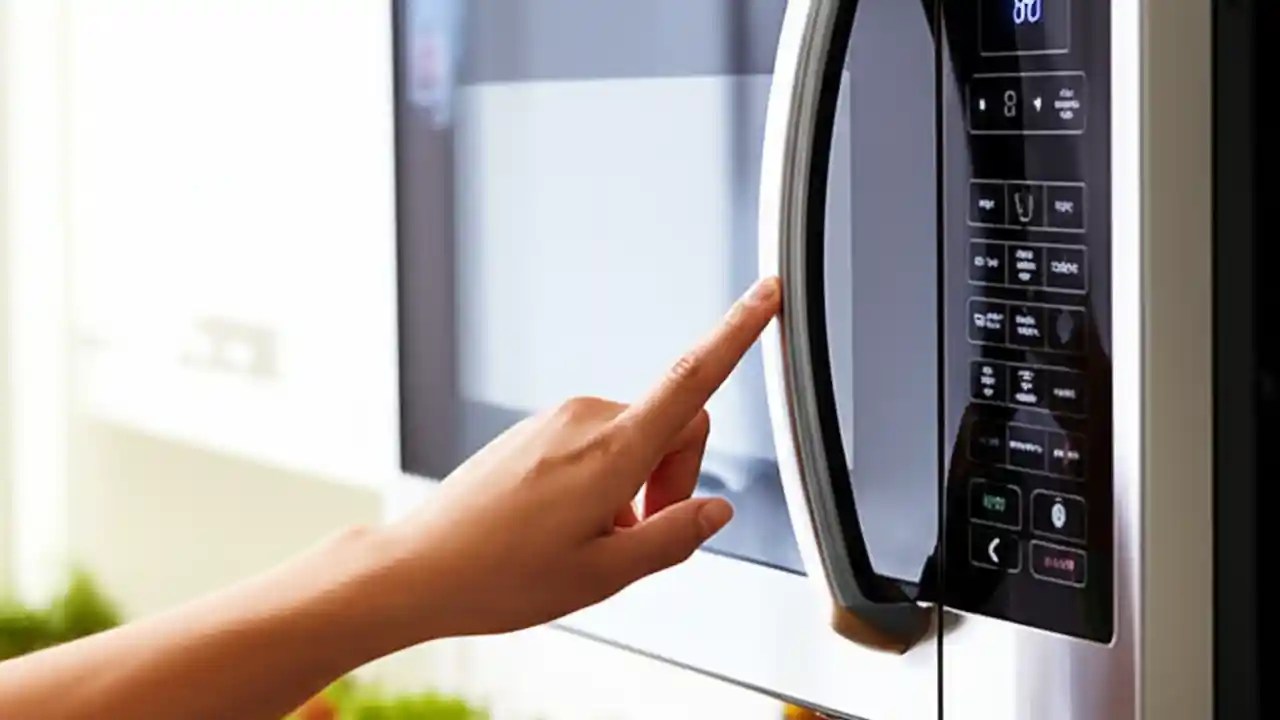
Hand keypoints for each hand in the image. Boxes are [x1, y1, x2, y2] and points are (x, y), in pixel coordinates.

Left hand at [380, 276, 781, 640]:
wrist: (419, 568)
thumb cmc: (500, 576)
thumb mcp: (604, 576)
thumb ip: (673, 538)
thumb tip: (716, 511)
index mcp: (612, 451)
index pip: (694, 379)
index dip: (739, 333)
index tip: (769, 293)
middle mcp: (586, 419)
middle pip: (674, 427)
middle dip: (674, 480)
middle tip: (634, 536)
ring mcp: (557, 420)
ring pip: (635, 439)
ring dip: (635, 486)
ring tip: (590, 538)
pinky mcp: (537, 429)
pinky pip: (598, 443)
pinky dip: (604, 480)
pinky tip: (564, 525)